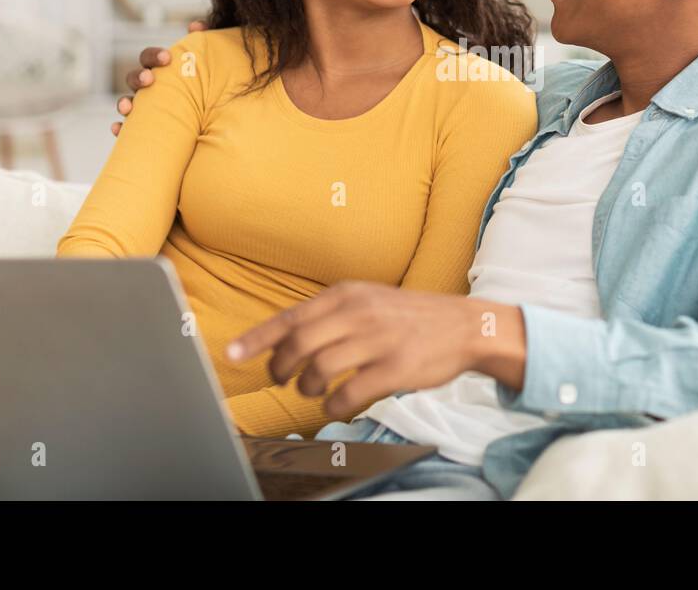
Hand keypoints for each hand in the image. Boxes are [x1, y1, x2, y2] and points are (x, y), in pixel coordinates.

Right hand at [111, 20, 207, 135]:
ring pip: (125, 102)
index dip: (154, 55)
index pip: (148, 57)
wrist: (202, 114)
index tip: (167, 57)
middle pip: (133, 78)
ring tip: (128, 107)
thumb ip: (199, 41)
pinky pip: (125, 128)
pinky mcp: (139, 126)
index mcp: (156, 69)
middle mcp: (144, 86)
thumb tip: (197, 25)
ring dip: (124, 102)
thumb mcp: (200, 63)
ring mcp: (139, 105)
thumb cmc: (197, 82)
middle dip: (139, 77)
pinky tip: (118, 129)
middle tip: (150, 79)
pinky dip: (120, 128)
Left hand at [226, 281, 526, 420]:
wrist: (465, 326)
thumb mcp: (368, 300)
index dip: (257, 339)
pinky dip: (335, 404)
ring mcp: (378, 340)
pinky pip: (349, 393)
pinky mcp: (395, 368)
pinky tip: (338, 403)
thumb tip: (284, 337)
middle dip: (281, 369)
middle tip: (282, 379)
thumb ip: (330, 314)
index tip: (232, 355)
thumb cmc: (409, 317)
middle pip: (298, 345)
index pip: (290, 318)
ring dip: (308, 387)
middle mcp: (359, 313)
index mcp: (347, 294)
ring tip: (313, 390)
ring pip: (320, 370)